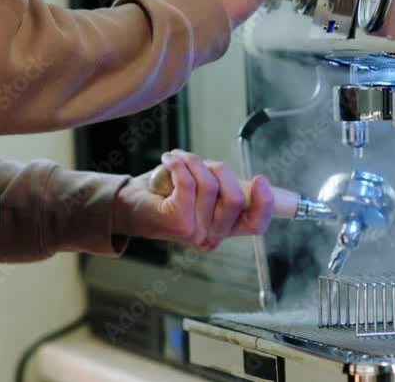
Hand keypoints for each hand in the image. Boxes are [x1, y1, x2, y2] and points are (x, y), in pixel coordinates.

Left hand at [113, 150, 274, 250]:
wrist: (129, 204)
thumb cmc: (167, 194)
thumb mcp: (203, 190)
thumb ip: (225, 187)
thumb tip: (254, 181)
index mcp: (224, 229)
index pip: (257, 223)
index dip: (266, 202)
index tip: (261, 180)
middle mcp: (212, 236)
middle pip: (235, 199)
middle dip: (220, 169)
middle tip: (203, 163)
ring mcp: (195, 231)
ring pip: (210, 184)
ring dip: (194, 161)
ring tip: (179, 158)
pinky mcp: (178, 221)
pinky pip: (188, 181)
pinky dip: (178, 163)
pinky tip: (170, 159)